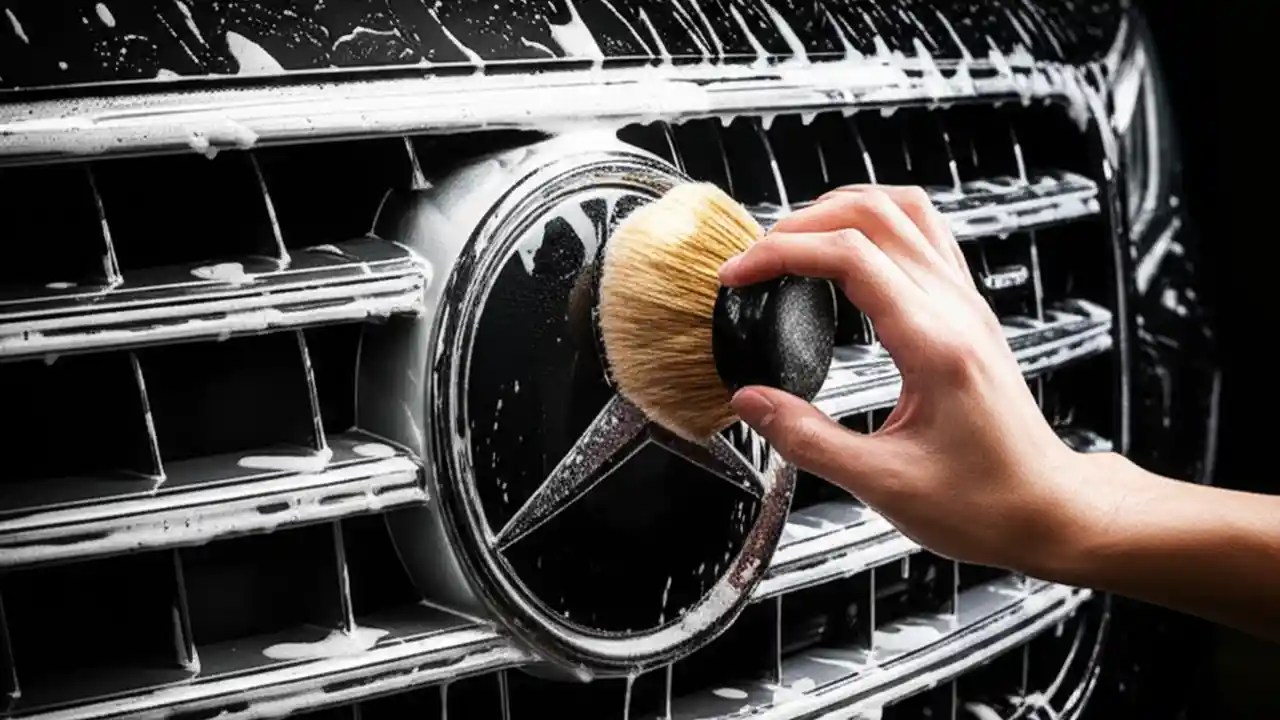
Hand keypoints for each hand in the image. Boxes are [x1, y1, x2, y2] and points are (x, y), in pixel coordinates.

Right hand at [718, 186, 1109, 573]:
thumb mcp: (884, 484)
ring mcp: (966, 304)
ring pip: (902, 209)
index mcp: (935, 344)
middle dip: (801, 224)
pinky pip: (923, 232)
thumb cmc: (986, 502)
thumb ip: (807, 439)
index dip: (782, 254)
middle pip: (873, 214)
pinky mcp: (966, 311)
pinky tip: (844, 249)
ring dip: (838, 211)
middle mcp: (956, 310)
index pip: (850, 256)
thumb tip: (751, 402)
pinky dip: (873, 223)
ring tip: (792, 241)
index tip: (739, 274)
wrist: (1047, 510)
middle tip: (755, 258)